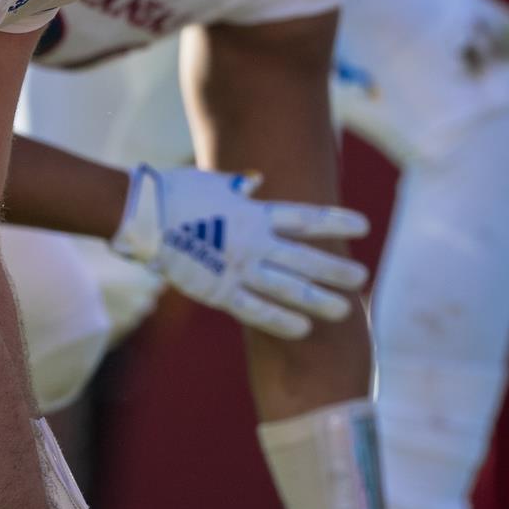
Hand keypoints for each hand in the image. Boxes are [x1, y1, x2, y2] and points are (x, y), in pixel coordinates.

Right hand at [109, 165, 366, 338]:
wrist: (143, 216)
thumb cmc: (177, 193)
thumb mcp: (216, 183)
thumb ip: (242, 186)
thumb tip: (258, 180)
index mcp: (254, 212)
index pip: (305, 219)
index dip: (336, 222)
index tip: (364, 226)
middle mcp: (253, 241)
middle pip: (304, 258)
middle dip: (335, 269)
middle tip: (363, 278)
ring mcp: (237, 268)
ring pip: (287, 288)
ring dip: (318, 299)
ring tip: (346, 310)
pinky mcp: (218, 291)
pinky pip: (255, 310)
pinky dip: (280, 320)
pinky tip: (304, 328)